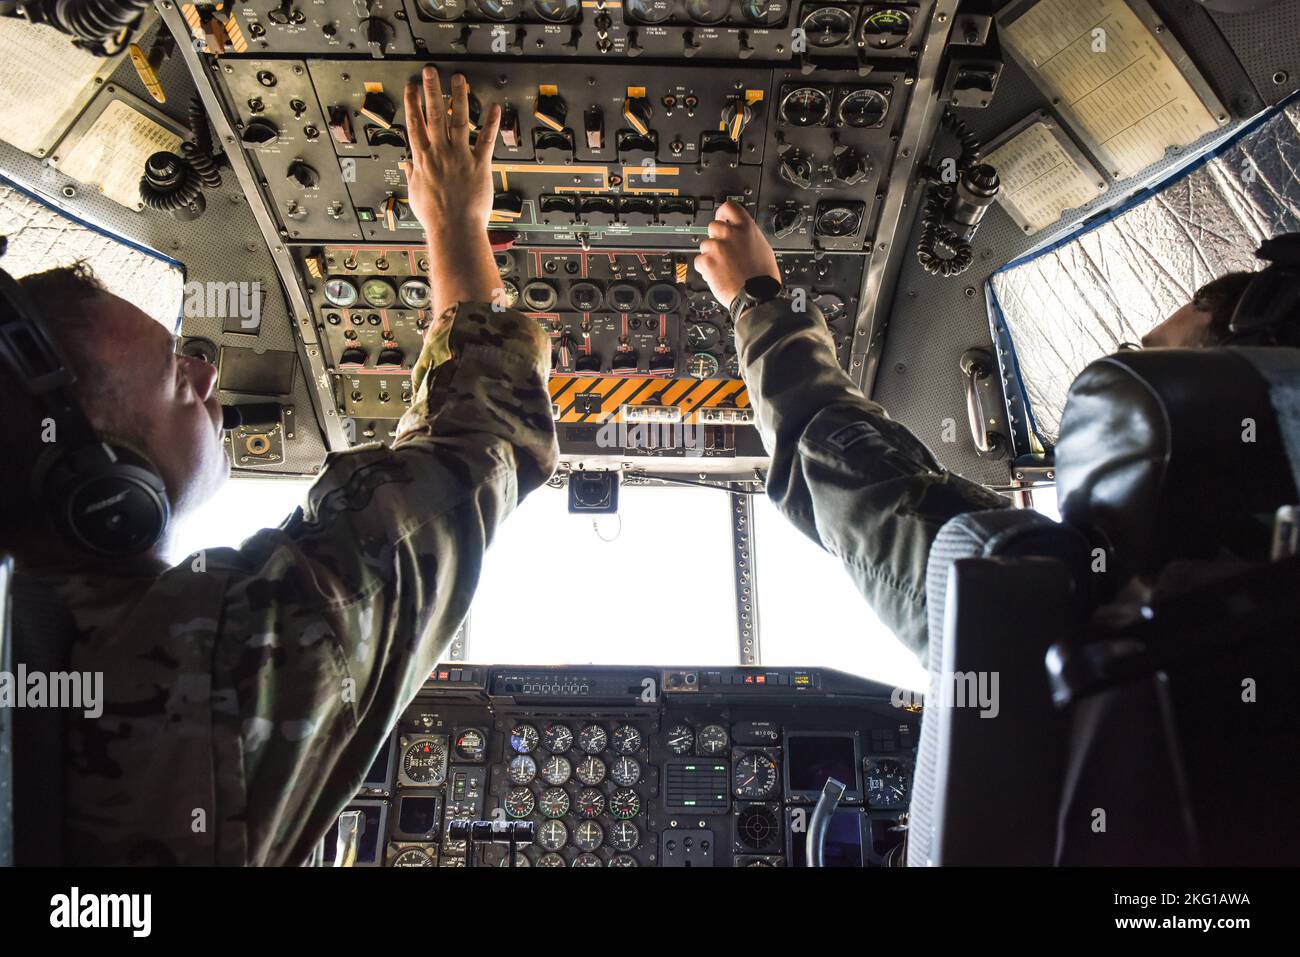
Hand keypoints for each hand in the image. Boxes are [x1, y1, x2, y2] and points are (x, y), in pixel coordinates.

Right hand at [401, 68, 501, 239]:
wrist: (454, 230)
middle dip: (431, 91)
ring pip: (458, 121)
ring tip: (459, 79)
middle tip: (431, 72)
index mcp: (423, 160)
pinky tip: (493, 107)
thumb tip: (407, 165)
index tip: (411, 87)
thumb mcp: (416, 195)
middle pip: (434, 116)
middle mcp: (440, 154)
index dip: (413, 103)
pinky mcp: (479, 165)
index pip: (415, 125)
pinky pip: (485, 140)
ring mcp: (460, 157)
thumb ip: (412, 175)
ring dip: (459, 98)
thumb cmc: (435, 218)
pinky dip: (490, 124)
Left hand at [693, 201, 780, 309]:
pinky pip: (699, 261)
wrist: (756, 296)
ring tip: (723, 267)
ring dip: (711, 255)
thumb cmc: (763, 277)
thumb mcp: (763, 248)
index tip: (722, 218)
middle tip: (724, 251)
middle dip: (716, 238)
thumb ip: (748, 236)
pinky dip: (705, 268)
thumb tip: (741, 234)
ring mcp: (717, 247)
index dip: (722, 213)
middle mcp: (730, 234)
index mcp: (746, 228)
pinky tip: (717, 275)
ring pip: (705, 245)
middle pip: (713, 226)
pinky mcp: (707, 262)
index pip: (729, 207)